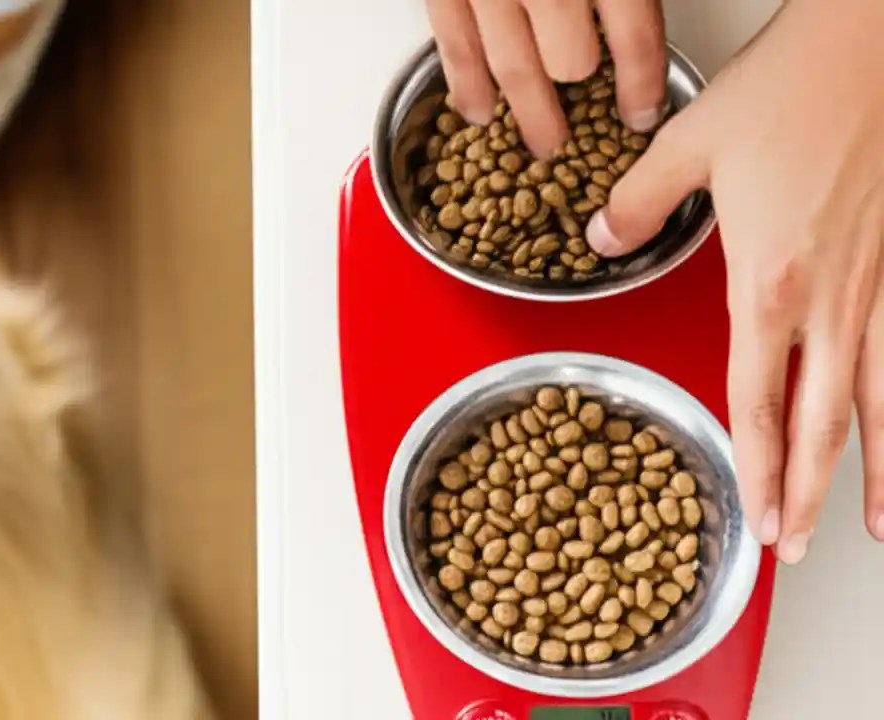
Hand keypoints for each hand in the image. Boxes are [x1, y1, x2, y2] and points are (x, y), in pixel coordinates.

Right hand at [426, 0, 666, 158]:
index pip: (633, 38)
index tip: (642, 115)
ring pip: (516, 70)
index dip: (641, 85)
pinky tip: (480, 113)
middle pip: (572, 64)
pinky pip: (457, 52)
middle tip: (587, 129)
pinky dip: (468, 90)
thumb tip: (633, 20)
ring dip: (532, 113)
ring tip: (545, 142)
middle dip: (580, 97)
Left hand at [586, 0, 883, 563]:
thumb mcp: (688, 145)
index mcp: (767, 281)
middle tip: (799, 551)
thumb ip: (637, 203)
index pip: (755, 400)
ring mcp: (877, 285)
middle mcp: (828, 298)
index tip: (754, 518)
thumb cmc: (791, 89)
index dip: (756, 468)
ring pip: (876, 402)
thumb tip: (598, 239)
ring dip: (871, 470)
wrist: (870, 44)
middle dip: (809, 496)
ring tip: (870, 526)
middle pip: (822, 422)